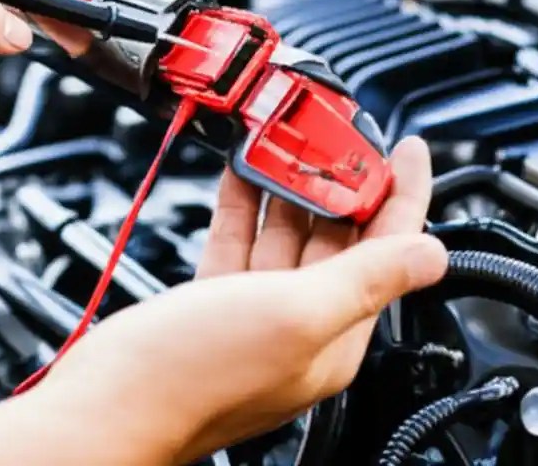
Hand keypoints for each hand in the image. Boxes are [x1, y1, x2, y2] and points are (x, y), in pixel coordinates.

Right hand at [33, 136, 448, 464]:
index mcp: (334, 334)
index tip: (406, 148)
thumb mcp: (294, 314)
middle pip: (339, 239)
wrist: (106, 406)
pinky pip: (239, 244)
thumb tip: (431, 255)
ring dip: (290, 186)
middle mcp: (300, 325)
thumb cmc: (191, 376)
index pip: (390, 253)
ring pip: (286, 236)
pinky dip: (242, 205)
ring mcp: (254, 315)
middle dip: (342, 181)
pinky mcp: (210, 305)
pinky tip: (239, 174)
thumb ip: (367, 279)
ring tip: (290, 140)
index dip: (403, 196)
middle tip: (338, 132)